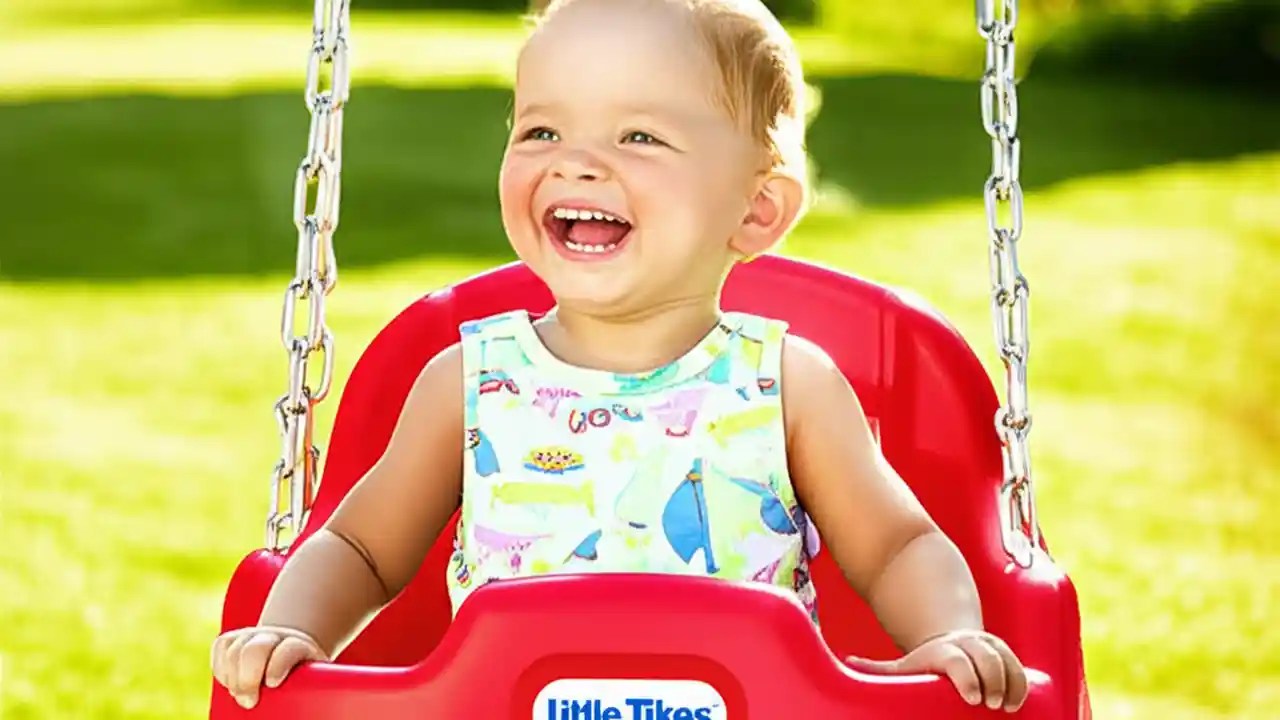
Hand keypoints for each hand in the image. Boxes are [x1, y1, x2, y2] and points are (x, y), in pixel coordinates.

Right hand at [211, 626, 327, 708]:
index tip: (273, 685)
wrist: (290, 648)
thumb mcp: (312, 684)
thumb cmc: (302, 677)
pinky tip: (230, 683)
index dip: (278, 665)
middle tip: (250, 703)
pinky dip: (221, 669)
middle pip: (256, 649)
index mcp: (300, 646)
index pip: (288, 649)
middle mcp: (276, 636)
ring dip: (233, 677)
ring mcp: (253, 634)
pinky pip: (221, 647)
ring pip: (235, 650)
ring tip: (241, 696)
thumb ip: (309, 694)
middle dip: (248, 678)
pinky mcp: (234, 638)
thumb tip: (303, 717)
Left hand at [844, 630, 1027, 711]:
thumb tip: (849, 663)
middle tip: (992, 706)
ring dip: (1011, 681)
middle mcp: (966, 645)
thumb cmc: (923, 662)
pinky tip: (1018, 701)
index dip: (966, 677)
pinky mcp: (1002, 652)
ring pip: (1005, 657)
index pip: (957, 661)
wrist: (947, 639)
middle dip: (992, 680)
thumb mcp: (900, 664)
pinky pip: (1016, 663)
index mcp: (942, 651)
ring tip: (1009, 707)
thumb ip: (877, 669)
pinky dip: (1020, 680)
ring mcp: (986, 646)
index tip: (971, 698)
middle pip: (985, 657)